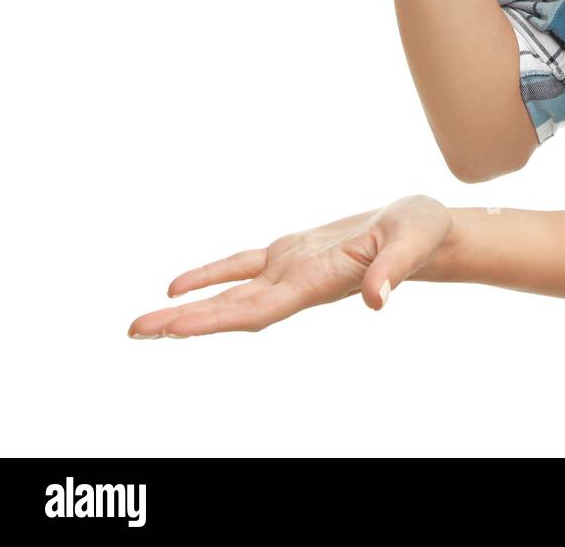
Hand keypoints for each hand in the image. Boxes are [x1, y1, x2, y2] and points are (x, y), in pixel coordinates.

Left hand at [126, 195, 451, 338]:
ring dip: (189, 308)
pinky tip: (179, 285)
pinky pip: (243, 267)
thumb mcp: (412, 242)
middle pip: (232, 311)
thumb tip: (376, 300)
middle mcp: (297, 285)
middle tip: (134, 332)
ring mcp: (293, 271)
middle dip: (184, 323)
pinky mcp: (294, 253)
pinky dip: (211, 275)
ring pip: (231, 294)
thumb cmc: (424, 234)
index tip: (173, 330)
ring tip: (142, 324)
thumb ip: (392, 271)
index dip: (214, 319)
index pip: (256, 310)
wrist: (430, 233)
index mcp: (318, 283)